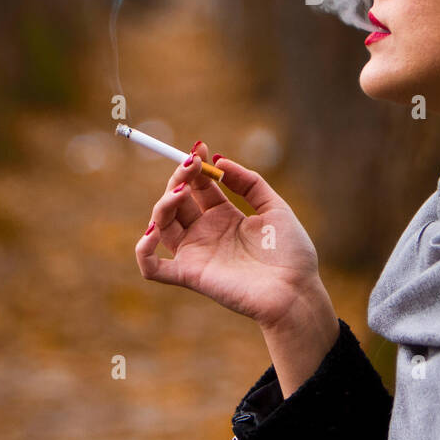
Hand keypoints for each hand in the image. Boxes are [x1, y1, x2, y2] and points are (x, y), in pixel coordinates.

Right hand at [135, 142, 325, 330]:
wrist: (296, 292)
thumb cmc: (291, 253)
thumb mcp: (275, 207)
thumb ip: (249, 182)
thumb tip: (218, 161)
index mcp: (225, 217)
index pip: (198, 186)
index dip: (194, 166)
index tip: (199, 147)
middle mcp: (206, 233)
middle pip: (176, 200)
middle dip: (179, 177)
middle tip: (191, 163)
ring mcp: (196, 254)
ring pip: (161, 225)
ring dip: (163, 203)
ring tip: (181, 190)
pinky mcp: (190, 275)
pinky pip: (152, 267)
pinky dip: (143, 250)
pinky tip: (153, 231)